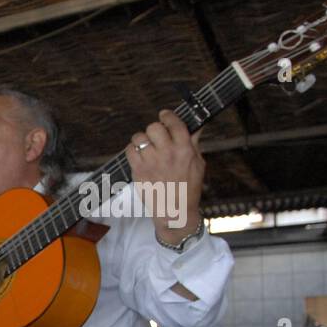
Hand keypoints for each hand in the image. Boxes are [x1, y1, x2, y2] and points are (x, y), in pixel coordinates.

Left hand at [125, 109, 204, 240]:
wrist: (175, 211)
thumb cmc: (188, 187)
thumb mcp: (198, 163)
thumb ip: (194, 143)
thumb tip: (197, 125)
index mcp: (185, 149)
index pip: (174, 123)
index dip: (167, 116)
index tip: (164, 114)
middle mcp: (167, 153)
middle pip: (154, 127)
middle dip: (154, 128)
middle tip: (155, 135)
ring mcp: (151, 162)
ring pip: (139, 137)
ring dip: (141, 139)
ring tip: (146, 147)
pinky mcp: (138, 171)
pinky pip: (129, 150)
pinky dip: (132, 150)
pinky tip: (138, 155)